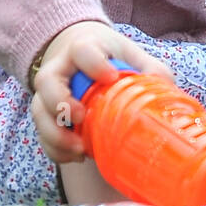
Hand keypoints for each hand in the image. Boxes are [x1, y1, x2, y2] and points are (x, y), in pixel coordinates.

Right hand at [28, 21, 174, 165]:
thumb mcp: (130, 55)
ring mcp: (48, 92)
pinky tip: (77, 157)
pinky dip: (55, 149)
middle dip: (61, 102)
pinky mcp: (44, 114)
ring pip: (39, 111)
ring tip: (80, 149)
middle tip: (81, 116)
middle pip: (48, 82)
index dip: (93, 63)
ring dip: (55, 134)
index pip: (82, 50)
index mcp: (83, 48)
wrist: (79, 56)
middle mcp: (59, 68)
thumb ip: (149, 69)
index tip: (111, 77)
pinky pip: (41, 134)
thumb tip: (166, 87)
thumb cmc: (108, 57)